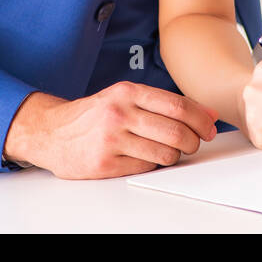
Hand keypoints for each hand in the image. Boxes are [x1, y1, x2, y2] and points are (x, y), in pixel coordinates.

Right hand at [2, 83, 217, 178]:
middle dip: (193, 142)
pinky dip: (152, 166)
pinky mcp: (105, 164)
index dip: (200, 119)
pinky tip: (144, 158)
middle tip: (192, 143)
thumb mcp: (126, 98)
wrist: (52, 132)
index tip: (209, 128)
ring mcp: (111, 140)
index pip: (177, 106)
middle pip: (176, 132)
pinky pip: (146, 169)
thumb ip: (164, 104)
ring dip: (174, 157)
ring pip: (165, 154)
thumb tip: (208, 114)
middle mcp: (119, 113)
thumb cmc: (95, 115)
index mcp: (127, 92)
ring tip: (166, 152)